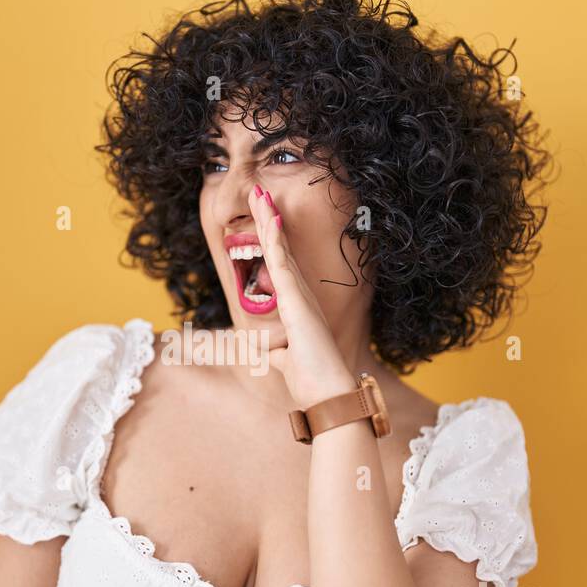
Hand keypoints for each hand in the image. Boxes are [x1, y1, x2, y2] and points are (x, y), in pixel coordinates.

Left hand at [249, 185, 356, 407]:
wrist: (328, 395)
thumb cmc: (311, 381)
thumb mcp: (286, 362)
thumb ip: (277, 352)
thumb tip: (267, 351)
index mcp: (298, 307)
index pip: (280, 265)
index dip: (272, 239)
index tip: (262, 215)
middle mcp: (301, 296)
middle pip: (280, 249)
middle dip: (269, 219)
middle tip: (258, 191)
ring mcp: (300, 297)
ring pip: (280, 250)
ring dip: (269, 221)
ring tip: (258, 193)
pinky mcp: (297, 304)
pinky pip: (281, 266)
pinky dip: (274, 242)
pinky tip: (268, 221)